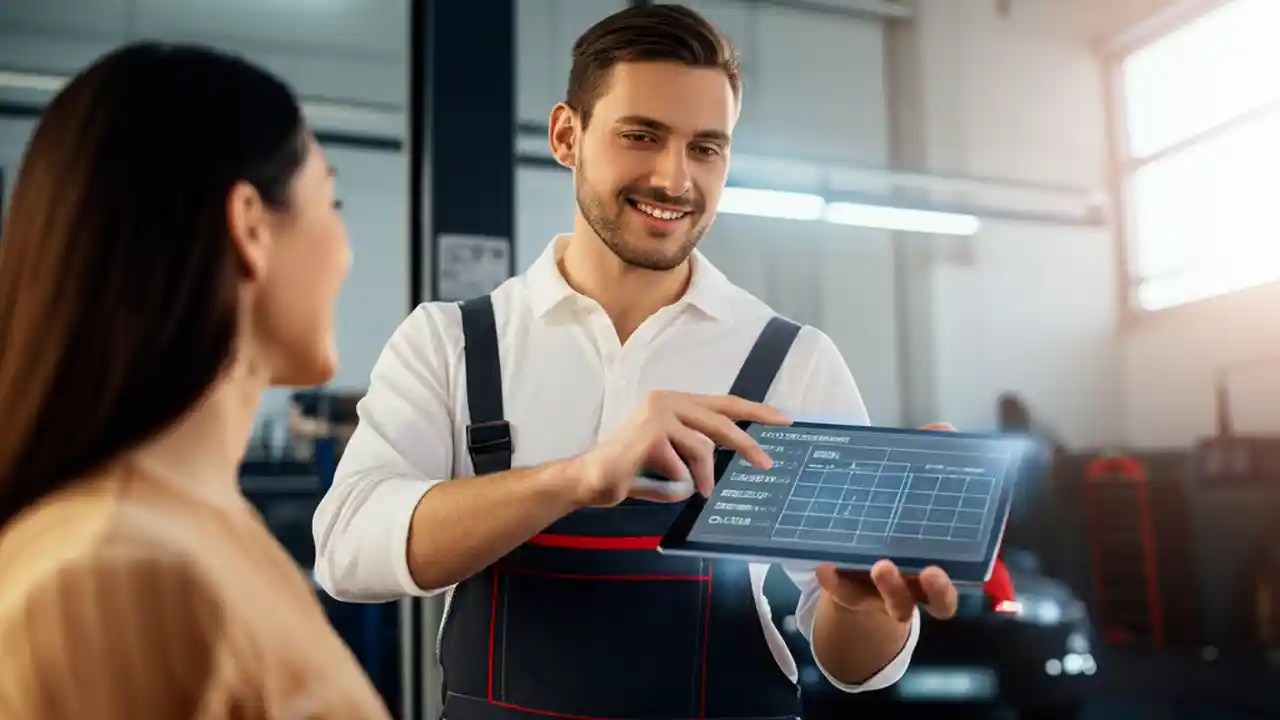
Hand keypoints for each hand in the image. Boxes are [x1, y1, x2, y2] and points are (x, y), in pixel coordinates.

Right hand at [570, 390, 790, 506]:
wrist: (591, 479)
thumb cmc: (631, 470)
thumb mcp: (673, 454)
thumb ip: (698, 447)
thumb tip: (736, 453)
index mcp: (673, 402)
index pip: (722, 403)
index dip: (754, 411)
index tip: (784, 418)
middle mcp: (665, 401)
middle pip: (720, 422)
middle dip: (746, 445)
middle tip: (767, 464)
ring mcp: (657, 415)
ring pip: (703, 449)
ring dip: (701, 477)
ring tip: (693, 489)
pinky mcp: (652, 436)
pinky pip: (683, 467)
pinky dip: (676, 484)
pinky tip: (656, 484)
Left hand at [815, 420, 960, 622]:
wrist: (851, 560)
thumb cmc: (888, 525)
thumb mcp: (906, 497)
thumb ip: (924, 465)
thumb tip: (944, 429)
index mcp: (935, 568)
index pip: (954, 585)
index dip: (952, 584)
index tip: (945, 568)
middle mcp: (914, 588)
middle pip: (936, 602)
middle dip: (936, 589)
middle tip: (931, 570)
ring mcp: (882, 594)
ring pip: (894, 604)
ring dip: (890, 587)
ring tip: (880, 564)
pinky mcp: (849, 591)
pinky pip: (842, 592)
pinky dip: (834, 581)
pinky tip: (824, 564)